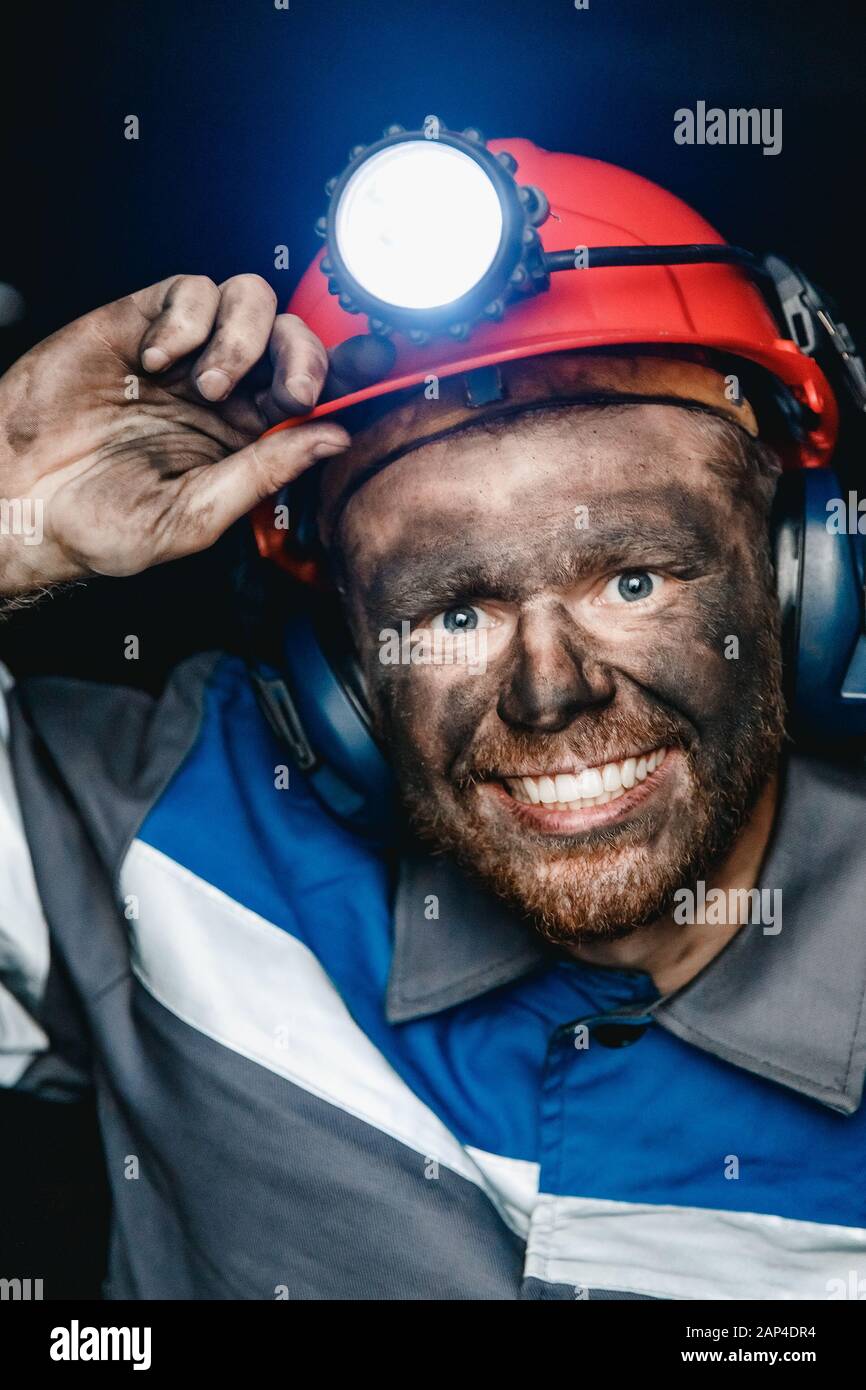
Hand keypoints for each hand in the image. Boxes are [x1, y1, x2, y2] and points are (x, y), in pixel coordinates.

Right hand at [0, 274, 350, 594]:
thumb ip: (264, 472)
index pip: (312, 393)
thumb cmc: (98, 524)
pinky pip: (189, 290)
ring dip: (243, 339)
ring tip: (202, 386)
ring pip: (250, 299)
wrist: (18, 502)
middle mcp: (222, 391)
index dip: (348, 375)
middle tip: (289, 392)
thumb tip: (335, 437)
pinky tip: (158, 361)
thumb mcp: (195, 516)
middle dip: (305, 354)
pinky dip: (186, 318)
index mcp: (245, 439)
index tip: (375, 371)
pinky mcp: (139, 323)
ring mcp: (183, 354)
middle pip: (292, 335)